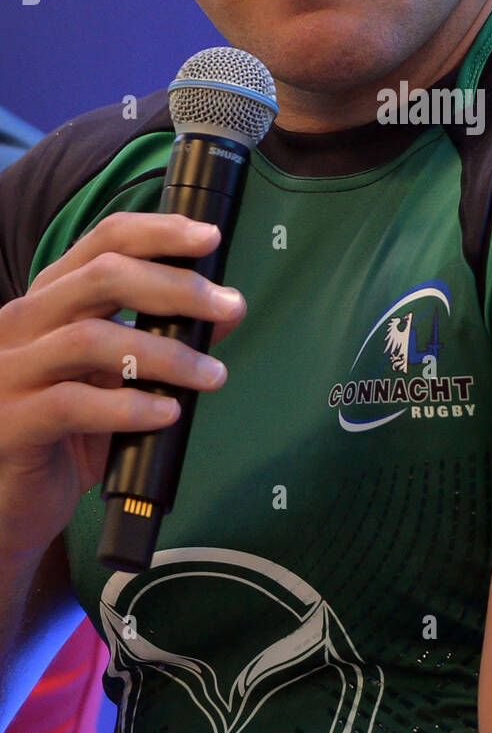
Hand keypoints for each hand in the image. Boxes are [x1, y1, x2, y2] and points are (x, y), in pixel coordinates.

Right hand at [0, 212, 245, 561]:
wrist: (10, 501)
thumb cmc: (67, 432)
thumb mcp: (118, 379)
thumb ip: (162, 340)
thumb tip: (227, 309)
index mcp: (50, 299)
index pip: (103, 241)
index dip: (159, 232)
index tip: (209, 238)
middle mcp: (22, 322)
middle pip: (103, 276)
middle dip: (176, 287)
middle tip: (228, 306)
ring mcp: (8, 371)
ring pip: (90, 338)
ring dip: (165, 353)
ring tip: (211, 376)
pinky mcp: (10, 423)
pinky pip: (71, 404)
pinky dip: (128, 406)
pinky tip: (166, 413)